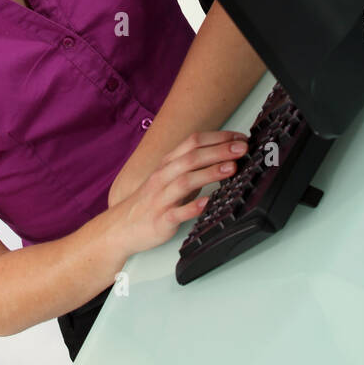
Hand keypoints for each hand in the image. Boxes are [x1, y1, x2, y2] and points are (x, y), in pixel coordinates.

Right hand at [108, 131, 248, 254]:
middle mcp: (163, 177)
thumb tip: (222, 158)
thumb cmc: (150, 201)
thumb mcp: (168, 178)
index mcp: (167, 164)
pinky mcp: (160, 220)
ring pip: (185, 181)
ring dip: (210, 173)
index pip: (192, 142)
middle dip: (218, 151)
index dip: (217, 138)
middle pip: (191, 158)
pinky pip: (177, 213)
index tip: (239, 138)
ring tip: (231, 169)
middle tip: (242, 149)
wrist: (121, 227)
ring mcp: (161, 198)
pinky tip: (208, 203)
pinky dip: (193, 206)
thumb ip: (191, 168)